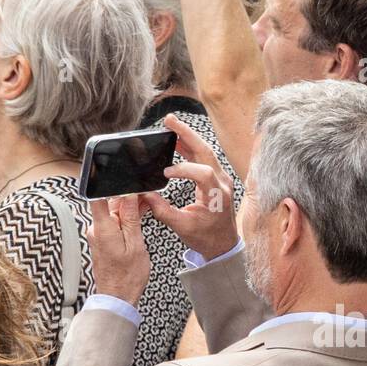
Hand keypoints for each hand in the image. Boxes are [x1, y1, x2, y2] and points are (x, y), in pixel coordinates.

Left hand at [88, 195, 150, 305]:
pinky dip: (124, 221)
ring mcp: (97, 235)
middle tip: (145, 201)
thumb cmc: (127, 277)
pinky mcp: (101, 240)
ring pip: (113, 213)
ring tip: (144, 214)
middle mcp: (96, 229)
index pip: (98, 195)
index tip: (125, 182)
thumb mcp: (135, 244)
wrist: (118, 297)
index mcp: (103, 228)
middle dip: (127, 198)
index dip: (110, 184)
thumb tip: (129, 196)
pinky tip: (136, 224)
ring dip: (128, 210)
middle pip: (109, 202)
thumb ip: (131, 217)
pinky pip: (112, 223)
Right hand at [145, 114, 238, 260]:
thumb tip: (143, 194)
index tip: (165, 173)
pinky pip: (205, 158)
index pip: (203, 173)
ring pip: (206, 151)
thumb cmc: (205, 237)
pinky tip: (177, 141)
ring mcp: (222, 179)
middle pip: (206, 152)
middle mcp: (223, 184)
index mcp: (216, 196)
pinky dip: (191, 148)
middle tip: (169, 121)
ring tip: (170, 126)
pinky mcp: (218, 178)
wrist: (223, 244)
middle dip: (187, 134)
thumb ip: (162, 210)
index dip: (183, 169)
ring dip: (188, 137)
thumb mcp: (182, 227)